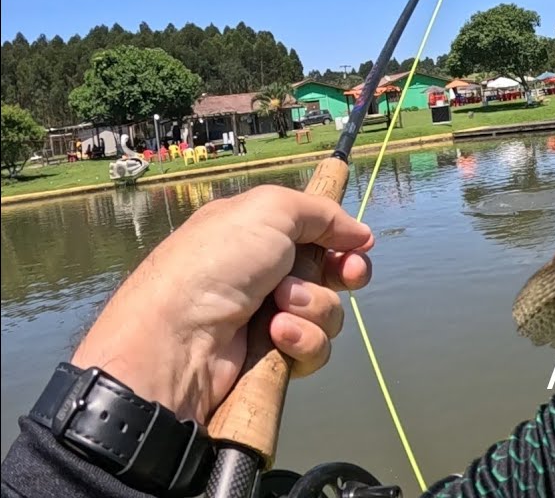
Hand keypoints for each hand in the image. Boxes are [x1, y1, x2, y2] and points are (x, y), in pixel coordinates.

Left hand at [71, 185, 373, 424]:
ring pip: (327, 313)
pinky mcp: (272, 358)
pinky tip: (274, 337)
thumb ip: (323, 213)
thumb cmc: (219, 262)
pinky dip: (300, 341)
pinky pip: (313, 349)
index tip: (360, 245)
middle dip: (344, 273)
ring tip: (278, 308)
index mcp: (258, 234)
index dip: (343, 240)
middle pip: (331, 274)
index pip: (317, 234)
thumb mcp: (270, 210)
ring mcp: (268, 318)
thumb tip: (361, 234)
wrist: (179, 339)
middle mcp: (265, 274)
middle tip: (347, 275)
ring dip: (312, 308)